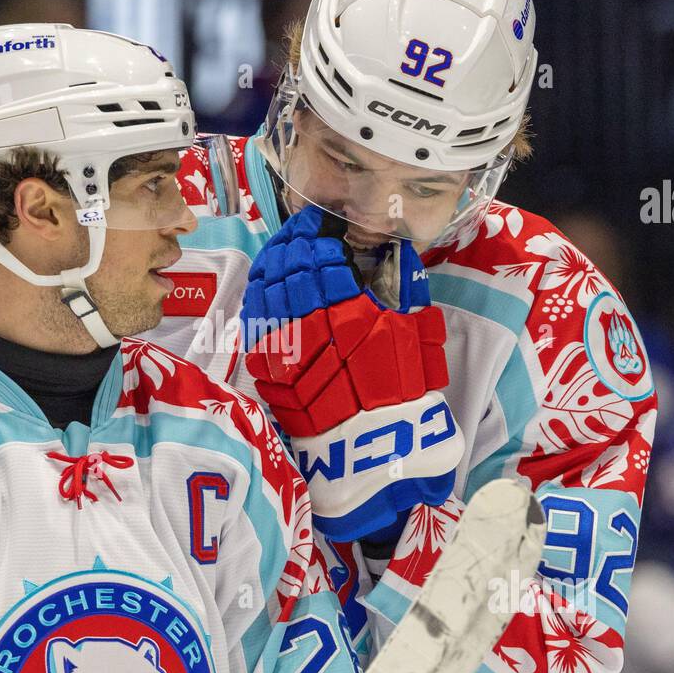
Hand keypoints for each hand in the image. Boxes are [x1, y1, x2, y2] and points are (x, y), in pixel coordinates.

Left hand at [240, 206, 462, 540]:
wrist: (373, 449)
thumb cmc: (403, 389)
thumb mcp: (417, 330)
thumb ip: (403, 284)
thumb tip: (393, 251)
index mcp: (346, 307)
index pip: (317, 253)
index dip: (315, 232)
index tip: (319, 223)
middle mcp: (306, 322)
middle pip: (285, 267)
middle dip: (290, 244)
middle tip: (298, 235)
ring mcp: (280, 347)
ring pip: (264, 291)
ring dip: (271, 267)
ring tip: (282, 256)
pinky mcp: (266, 370)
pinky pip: (256, 323)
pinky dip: (262, 301)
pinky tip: (269, 292)